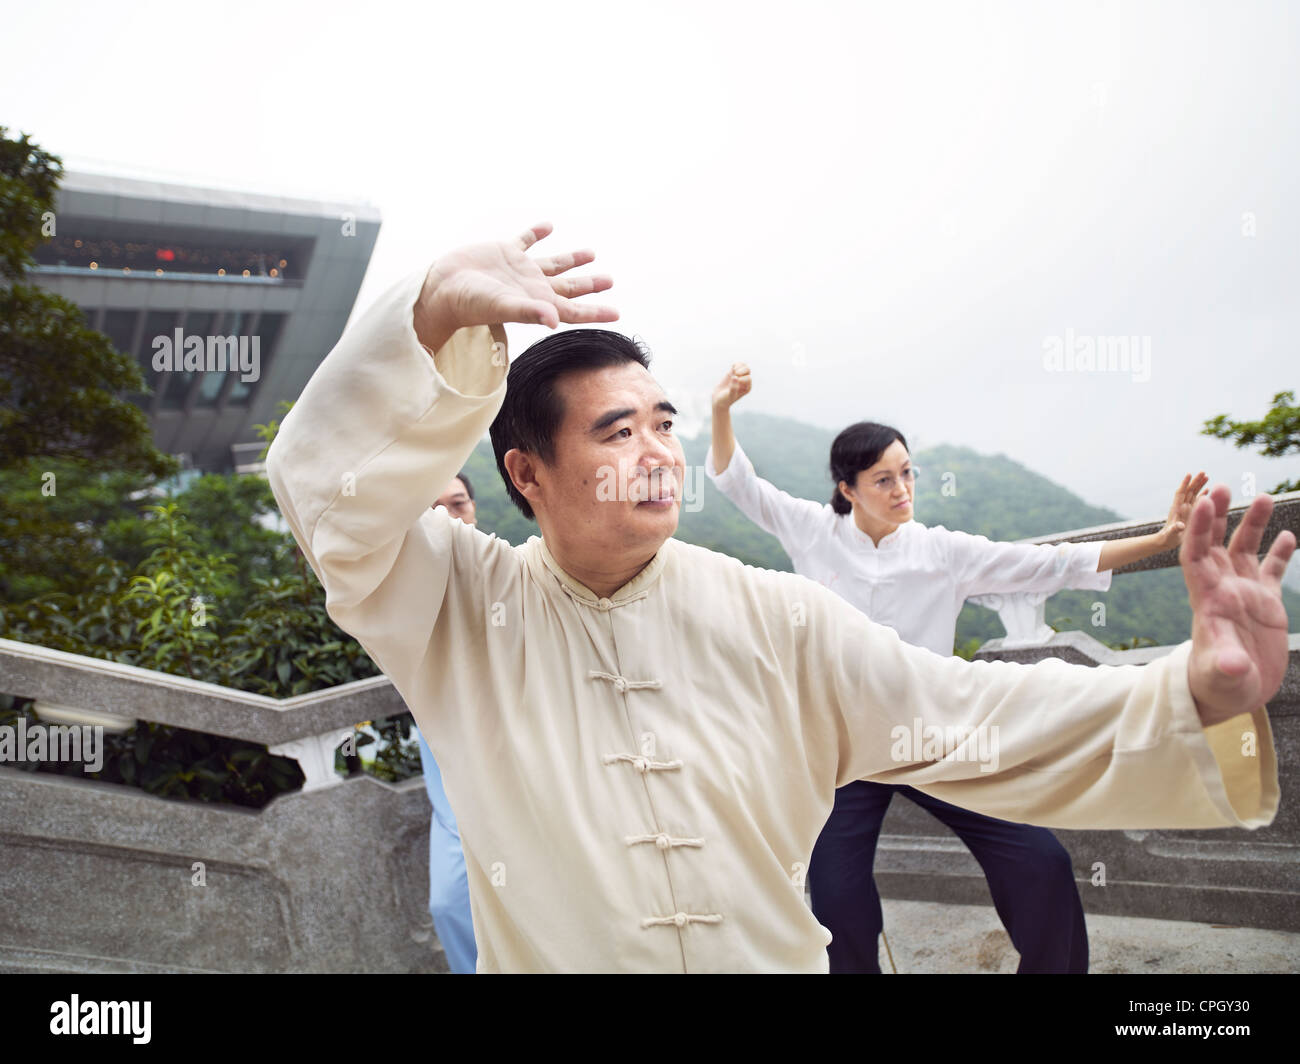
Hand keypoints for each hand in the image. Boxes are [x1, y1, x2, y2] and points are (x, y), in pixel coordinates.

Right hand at [414, 222, 617, 350]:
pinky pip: (525, 240)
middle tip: (610, 280)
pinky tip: (547, 226)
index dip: (595, 311)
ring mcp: (519, 269)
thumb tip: (555, 321)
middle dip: (590, 284)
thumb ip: (530, 312)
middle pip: (569, 286)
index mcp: (537, 302)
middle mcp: (532, 287)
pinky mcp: (504, 253)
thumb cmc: (470, 303)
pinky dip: (536, 233)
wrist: (442, 287)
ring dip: (572, 259)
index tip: (616, 313)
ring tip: (591, 253)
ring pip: (553, 263)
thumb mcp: (503, 307)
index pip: (573, 309)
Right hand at [712, 361, 751, 409]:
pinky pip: (737, 365)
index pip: (748, 378)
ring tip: (734, 370)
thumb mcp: (730, 396)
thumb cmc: (725, 400)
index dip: (742, 379)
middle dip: (742, 370)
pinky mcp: (732, 373)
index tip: (736, 383)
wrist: (718, 399)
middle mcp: (744, 381)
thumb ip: (733, 388)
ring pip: (743, 366)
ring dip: (739, 366)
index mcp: (747, 387)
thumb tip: (735, 377)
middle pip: (748, 370)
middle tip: (735, 373)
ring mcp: (739, 376)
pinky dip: (735, 364)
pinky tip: (732, 369)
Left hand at [1157, 472, 1209, 548]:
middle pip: (1188, 490)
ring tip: (1206, 476)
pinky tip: (1207, 490)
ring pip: (1193, 494)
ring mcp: (1186, 509)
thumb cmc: (1168, 539)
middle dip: (1195, 481)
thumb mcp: (1171, 535)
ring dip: (1199, 485)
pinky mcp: (1190, 512)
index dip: (1184, 484)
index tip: (1189, 474)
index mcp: (1176, 509)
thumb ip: (1175, 530)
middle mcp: (1181, 506)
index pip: (1180, 493)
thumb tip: (1180, 526)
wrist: (1166, 541)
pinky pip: (1196, 501)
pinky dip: (1202, 494)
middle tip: (1203, 471)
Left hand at [1183, 485, 1294, 725]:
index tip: (1203, 504)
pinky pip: (1271, 570)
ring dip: (1250, 525)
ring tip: (1262, 496)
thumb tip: (1231, 663)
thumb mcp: (1222, 678)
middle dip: (1217, 516)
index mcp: (1207, 600)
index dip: (1198, 530)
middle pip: (1215, 544)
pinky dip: (1279, 552)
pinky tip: (1288, 534)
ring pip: (1244, 550)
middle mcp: (1223, 590)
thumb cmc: (1218, 687)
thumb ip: (1224, 666)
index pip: (1195, 556)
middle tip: (1219, 486)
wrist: (1231, 696)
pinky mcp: (1265, 604)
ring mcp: (1244, 595)